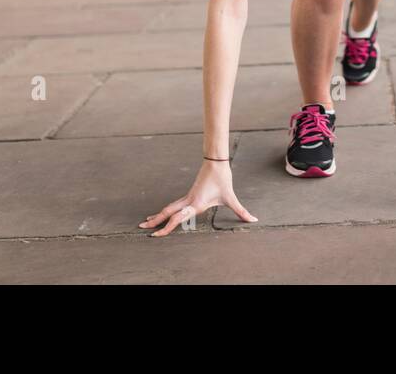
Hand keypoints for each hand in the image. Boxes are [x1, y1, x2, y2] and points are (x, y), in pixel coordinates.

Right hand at [139, 160, 255, 236]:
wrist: (216, 161)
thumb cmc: (222, 178)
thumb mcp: (231, 197)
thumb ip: (241, 211)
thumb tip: (253, 220)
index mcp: (195, 204)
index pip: (177, 218)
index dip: (167, 227)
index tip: (157, 235)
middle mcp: (188, 201)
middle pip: (167, 212)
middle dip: (155, 221)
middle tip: (142, 228)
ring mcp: (187, 197)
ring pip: (169, 207)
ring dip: (158, 215)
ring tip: (147, 222)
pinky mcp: (189, 194)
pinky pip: (174, 204)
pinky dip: (166, 210)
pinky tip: (162, 213)